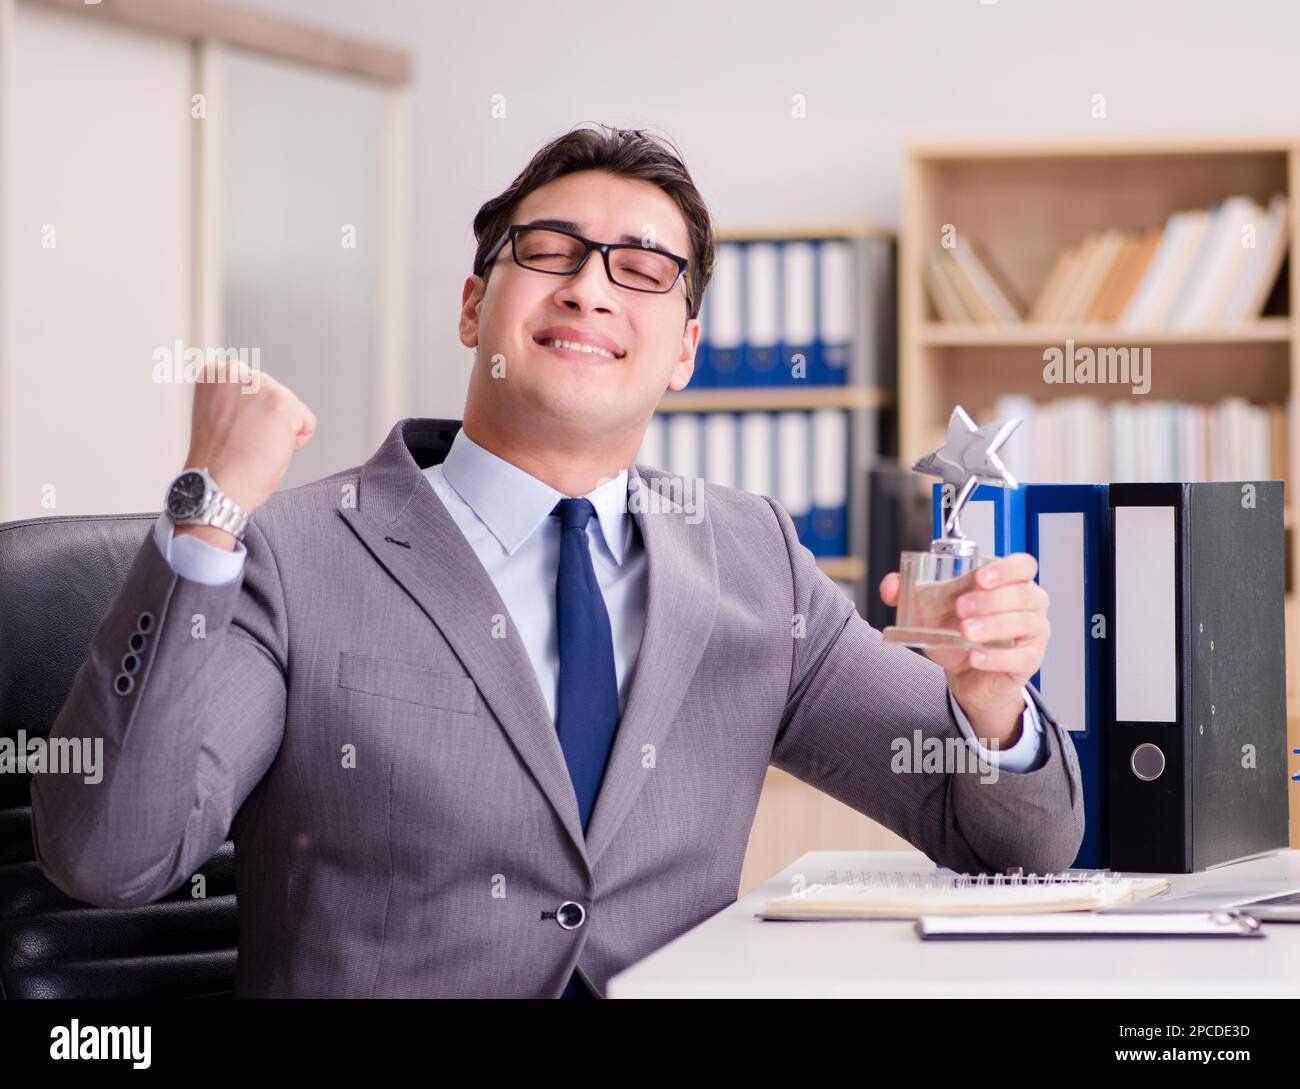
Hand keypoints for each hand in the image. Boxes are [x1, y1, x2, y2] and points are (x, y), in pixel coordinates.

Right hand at [181, 356, 316, 517]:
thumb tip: (260, 401)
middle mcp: (235, 371)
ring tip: (253, 446)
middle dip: (267, 420)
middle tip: (244, 442)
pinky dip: (295, 443)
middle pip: (276, 395)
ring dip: (279, 431)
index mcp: (215, 373)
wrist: (214, 486)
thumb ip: (238, 399)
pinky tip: (268, 450)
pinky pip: (307, 425)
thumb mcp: (219, 415)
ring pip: (292, 409)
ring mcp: (260, 385)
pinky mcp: (283, 403)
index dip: (250, 417)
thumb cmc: (216, 462)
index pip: (255, 388)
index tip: (234, 431)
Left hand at [879, 552, 1049, 741]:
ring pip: (1026, 624)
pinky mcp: (1029, 660)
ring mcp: (1033, 633)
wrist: (965, 676)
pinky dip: (996, 656)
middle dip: (990, 600)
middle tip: (960, 608)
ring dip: (993, 626)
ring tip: (965, 633)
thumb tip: (890, 586)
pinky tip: (975, 657)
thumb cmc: (958, 636)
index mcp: (1010, 583)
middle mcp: (1029, 605)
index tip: (979, 577)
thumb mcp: (931, 611)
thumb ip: (907, 594)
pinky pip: (1022, 657)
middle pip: (1024, 594)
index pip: (1023, 565)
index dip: (1005, 568)